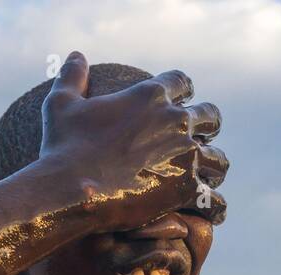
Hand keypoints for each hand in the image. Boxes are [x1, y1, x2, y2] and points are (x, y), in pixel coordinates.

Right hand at [39, 51, 227, 230]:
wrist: (70, 188)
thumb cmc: (64, 146)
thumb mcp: (61, 103)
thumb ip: (73, 76)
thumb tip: (75, 55)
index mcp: (151, 95)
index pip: (182, 82)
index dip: (183, 92)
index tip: (180, 103)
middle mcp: (175, 121)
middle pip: (210, 116)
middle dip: (207, 128)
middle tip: (199, 141)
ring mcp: (185, 155)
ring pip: (219, 159)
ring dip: (213, 167)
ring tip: (207, 178)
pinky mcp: (186, 189)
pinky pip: (214, 200)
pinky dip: (215, 207)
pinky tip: (211, 213)